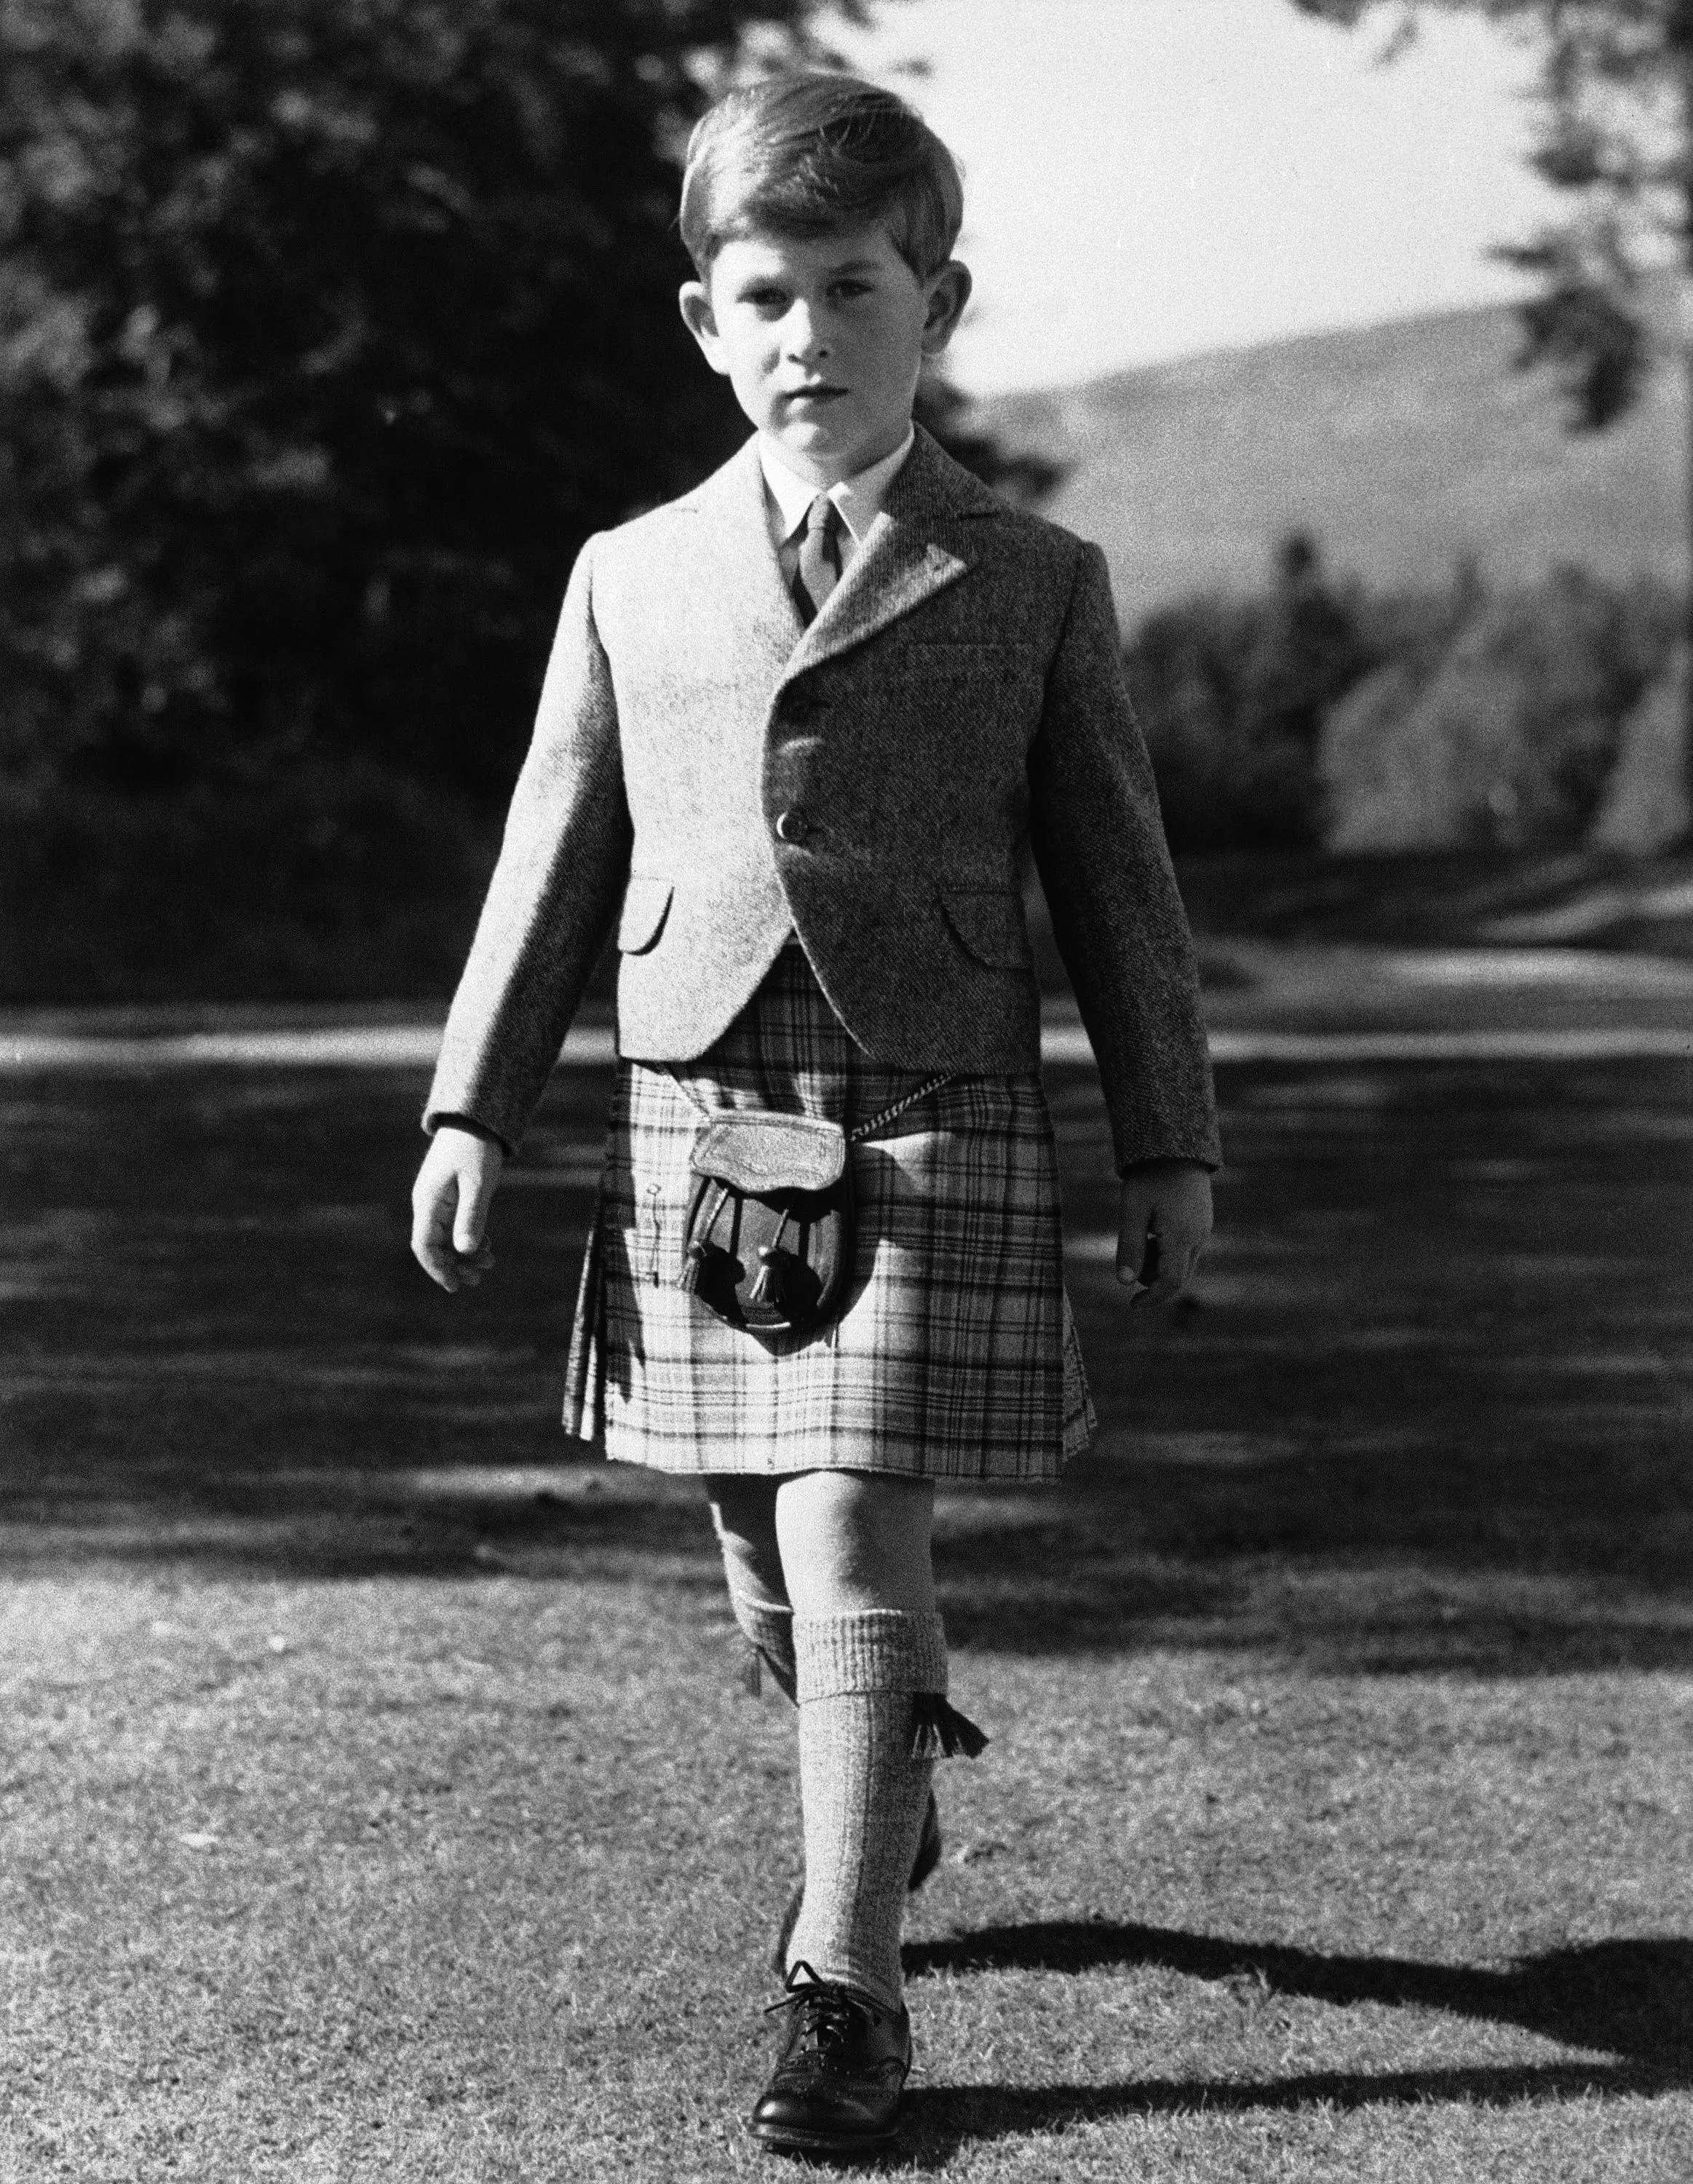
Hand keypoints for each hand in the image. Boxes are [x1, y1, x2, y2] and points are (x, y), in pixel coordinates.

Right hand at [411, 1125, 504, 1290]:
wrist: (476, 1119)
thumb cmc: (477, 1148)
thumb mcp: (479, 1184)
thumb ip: (471, 1216)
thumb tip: (464, 1251)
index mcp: (428, 1202)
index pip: (424, 1245)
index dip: (438, 1269)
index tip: (455, 1287)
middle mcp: (427, 1203)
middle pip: (435, 1246)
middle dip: (455, 1265)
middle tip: (480, 1277)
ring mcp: (437, 1200)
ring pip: (446, 1237)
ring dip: (464, 1253)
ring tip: (490, 1262)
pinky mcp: (449, 1196)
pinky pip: (453, 1225)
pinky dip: (468, 1238)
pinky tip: (486, 1245)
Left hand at [1115, 1159, 1212, 1304]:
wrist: (1175, 1143)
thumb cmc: (1150, 1175)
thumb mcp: (1132, 1210)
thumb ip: (1129, 1247)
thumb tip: (1123, 1283)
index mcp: (1182, 1236)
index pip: (1171, 1282)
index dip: (1152, 1298)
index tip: (1132, 1305)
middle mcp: (1199, 1236)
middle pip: (1179, 1276)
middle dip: (1153, 1279)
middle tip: (1130, 1260)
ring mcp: (1204, 1228)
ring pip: (1183, 1262)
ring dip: (1159, 1263)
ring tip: (1140, 1234)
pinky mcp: (1202, 1220)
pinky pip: (1187, 1247)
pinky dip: (1168, 1249)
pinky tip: (1152, 1227)